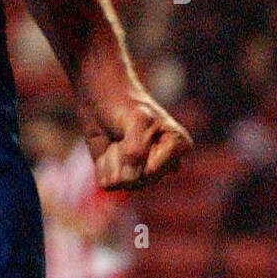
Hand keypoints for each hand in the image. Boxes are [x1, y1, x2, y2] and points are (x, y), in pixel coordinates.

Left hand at [75, 79, 192, 190]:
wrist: (98, 93)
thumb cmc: (123, 101)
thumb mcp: (136, 118)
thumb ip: (137, 149)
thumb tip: (128, 177)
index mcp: (178, 147)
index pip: (153, 170)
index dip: (136, 151)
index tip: (136, 126)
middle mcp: (163, 165)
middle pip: (139, 180)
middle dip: (123, 157)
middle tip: (122, 133)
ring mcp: (141, 172)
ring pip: (123, 184)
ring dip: (112, 160)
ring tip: (116, 139)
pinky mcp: (119, 175)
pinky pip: (107, 184)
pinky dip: (102, 165)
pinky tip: (107, 148)